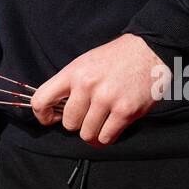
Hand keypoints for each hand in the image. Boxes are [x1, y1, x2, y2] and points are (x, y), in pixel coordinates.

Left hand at [30, 34, 169, 146]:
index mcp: (73, 72)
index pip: (41, 99)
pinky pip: (106, 138)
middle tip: (88, 116)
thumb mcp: (85, 63)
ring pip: (87, 135)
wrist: (148, 50)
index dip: (42, 115)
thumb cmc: (115, 58)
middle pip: (69, 124)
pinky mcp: (125, 111)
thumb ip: (70, 84)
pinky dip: (108, 137)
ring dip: (94, 133)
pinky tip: (112, 126)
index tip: (51, 118)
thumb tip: (56, 110)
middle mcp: (87, 86)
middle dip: (77, 124)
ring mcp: (106, 99)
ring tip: (101, 122)